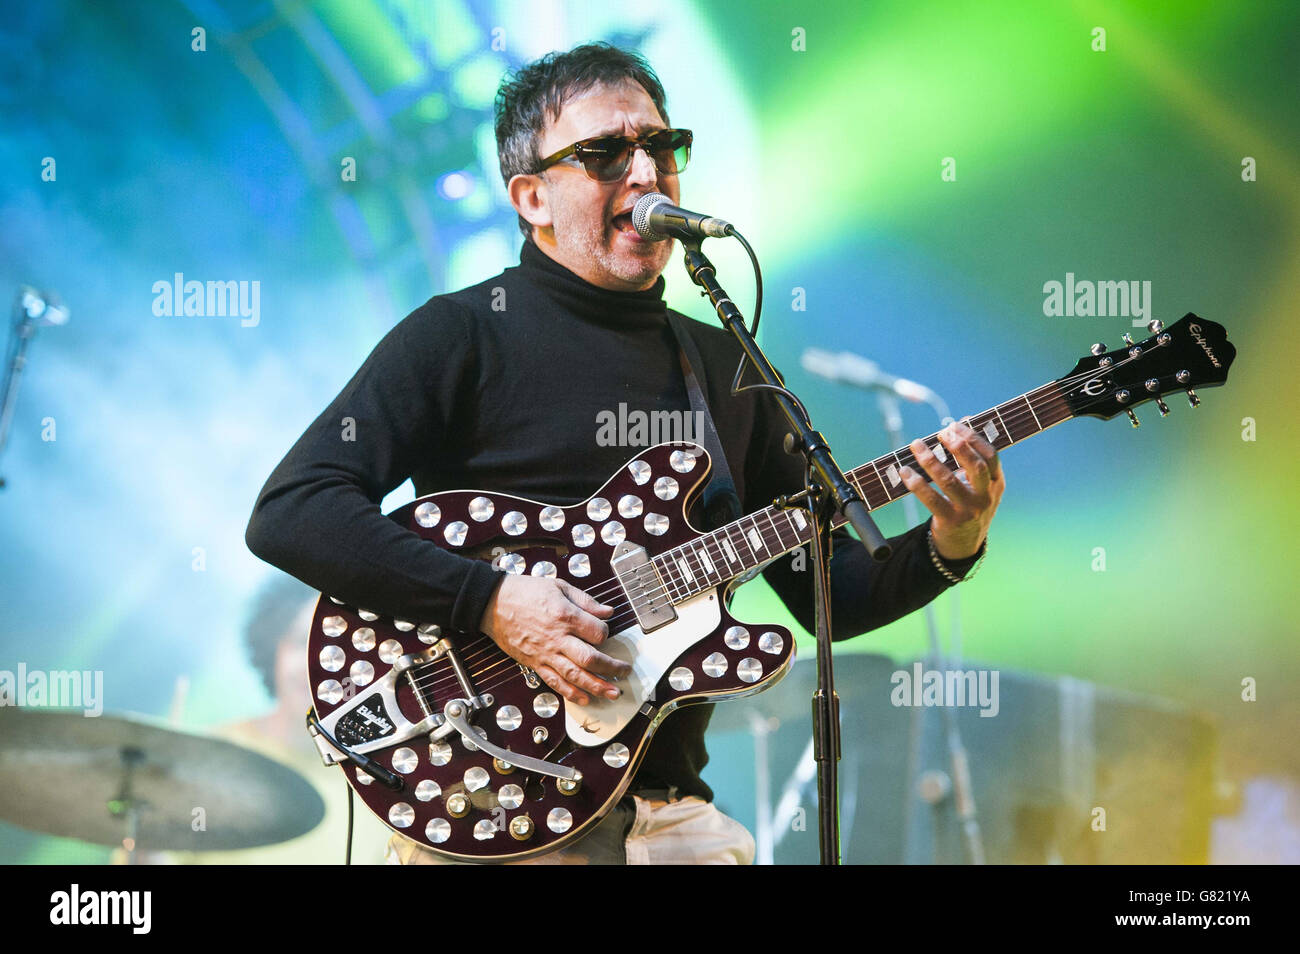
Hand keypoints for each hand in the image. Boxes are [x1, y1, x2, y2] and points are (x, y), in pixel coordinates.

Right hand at [478, 574, 629, 705]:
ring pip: (575, 676)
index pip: (597, 632)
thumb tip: (607, 612)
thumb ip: (585, 601)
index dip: (606, 633)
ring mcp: (545, 653)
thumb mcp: (558, 586)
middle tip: (624, 672)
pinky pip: (555, 682)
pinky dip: (571, 693)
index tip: (604, 632)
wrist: (493, 603)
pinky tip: (585, 698)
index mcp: (565, 616)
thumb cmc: (524, 592)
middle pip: (590, 659)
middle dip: (611, 668)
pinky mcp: (535, 663)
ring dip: (597, 686)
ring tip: (613, 692)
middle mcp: (557, 638)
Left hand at [899, 420, 1004, 559]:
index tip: (954, 425)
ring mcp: (969, 510)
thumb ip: (972, 454)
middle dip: (958, 447)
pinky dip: (916, 484)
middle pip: (975, 467)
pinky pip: (932, 499)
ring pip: (949, 481)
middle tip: (940, 433)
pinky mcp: (951, 521)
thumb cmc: (969, 502)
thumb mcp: (978, 482)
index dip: (974, 438)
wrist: (964, 542)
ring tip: (916, 445)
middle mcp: (986, 496)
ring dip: (930, 460)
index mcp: (996, 483)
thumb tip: (963, 420)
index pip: (991, 456)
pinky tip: (905, 471)